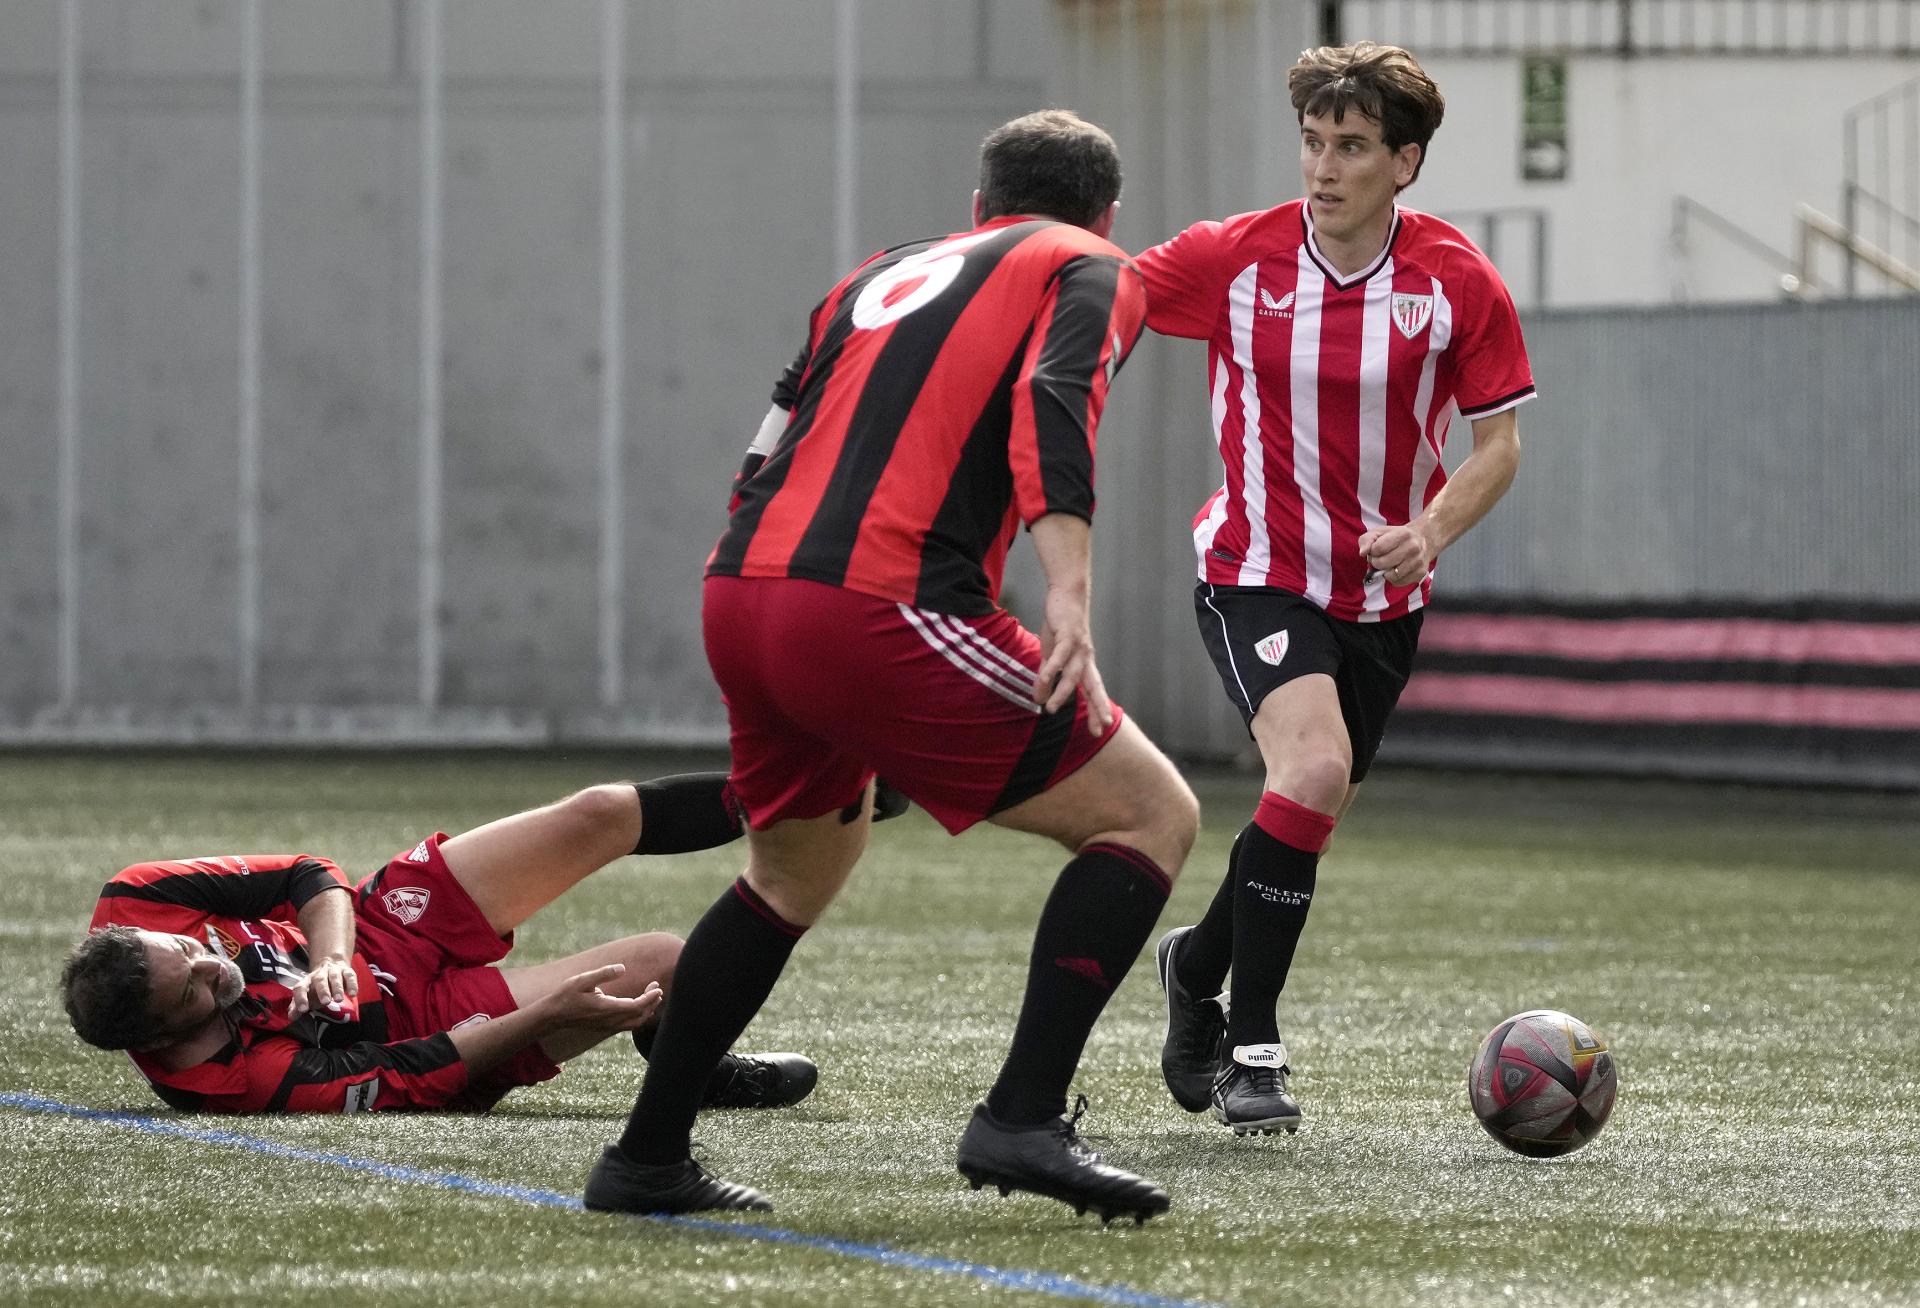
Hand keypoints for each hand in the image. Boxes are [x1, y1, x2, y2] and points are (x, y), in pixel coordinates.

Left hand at [287, 954, 358, 1019]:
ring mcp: (334, 971)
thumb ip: (297, 1007)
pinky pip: (350, 976)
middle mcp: (319, 975)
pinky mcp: (347, 971)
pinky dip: (352, 984)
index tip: (304, 1010)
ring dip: (337, 988)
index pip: (300, 987)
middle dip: (323, 990)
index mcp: (306, 981)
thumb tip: (291, 1017)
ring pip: (335, 977)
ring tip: (339, 999)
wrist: (330, 966)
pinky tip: (353, 994)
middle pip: (320, 980)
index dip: (301, 998)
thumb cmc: (316, 988)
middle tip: (326, 1002)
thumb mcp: (306, 996)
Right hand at [535, 966, 663, 1036]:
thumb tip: (622, 968)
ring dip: (647, 1010)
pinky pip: (628, 1025)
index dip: (649, 998)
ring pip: (635, 1023)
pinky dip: (638, 1016)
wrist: (553, 1015)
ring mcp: (607, 1026)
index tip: (657, 987)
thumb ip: (603, 973)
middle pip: (639, 1017)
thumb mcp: (582, 980)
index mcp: (606, 1008)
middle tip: (656, 986)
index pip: (635, 1007)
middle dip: (651, 1002)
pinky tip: (639, 1004)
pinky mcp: (605, 1027)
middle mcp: (609, 1021)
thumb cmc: (566, 995)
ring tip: (653, 995)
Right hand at [1033, 584, 1112, 732]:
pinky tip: (1044, 680)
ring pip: (1073, 674)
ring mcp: (1078, 647)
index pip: (1091, 692)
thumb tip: (1038, 699)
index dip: (1095, 710)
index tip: (1097, 730)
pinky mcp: (1068, 634)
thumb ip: (1046, 677)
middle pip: (1093, 686)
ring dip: (1062, 693)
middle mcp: (1085, 658)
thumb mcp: (1051, 654)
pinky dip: (1052, 668)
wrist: (1066, 594)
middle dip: (1097, 706)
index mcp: (1084, 664)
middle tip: (1101, 727)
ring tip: (1050, 709)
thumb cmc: (1060, 625)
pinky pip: (1060, 655)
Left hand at [1359, 525, 1434, 588]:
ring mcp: (1418, 562)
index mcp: (1402, 534)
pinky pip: (1399, 583)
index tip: (1375, 550)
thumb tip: (1363, 553)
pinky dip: (1394, 579)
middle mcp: (1413, 547)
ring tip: (1390, 564)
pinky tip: (1397, 570)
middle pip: (1382, 563)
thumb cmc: (1396, 537)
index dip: (1372, 552)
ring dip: (1385, 572)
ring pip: (1390, 576)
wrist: (1422, 540)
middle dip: (1377, 562)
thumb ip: (1367, 540)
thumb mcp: (1380, 532)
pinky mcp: (1420, 573)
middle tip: (1381, 558)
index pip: (1377, 549)